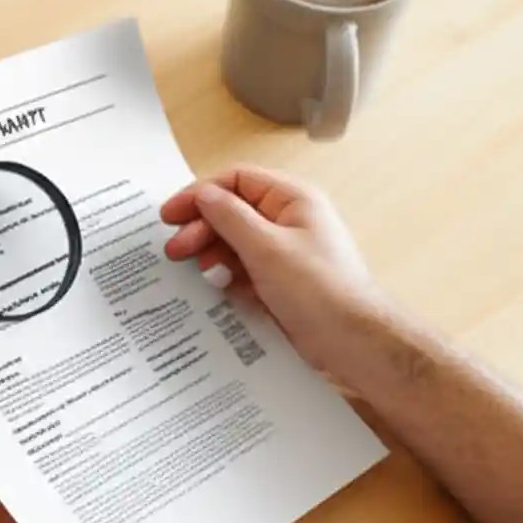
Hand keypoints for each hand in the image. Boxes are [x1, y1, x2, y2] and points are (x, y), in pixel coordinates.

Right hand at [161, 165, 388, 379]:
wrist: (352, 342)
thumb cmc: (316, 289)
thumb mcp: (266, 248)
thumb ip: (230, 217)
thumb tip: (203, 195)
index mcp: (292, 199)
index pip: (236, 181)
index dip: (200, 194)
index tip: (170, 215)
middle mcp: (289, 220)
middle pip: (232, 212)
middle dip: (202, 229)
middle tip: (175, 251)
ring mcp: (285, 252)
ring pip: (236, 243)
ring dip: (214, 255)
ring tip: (202, 273)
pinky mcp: (281, 281)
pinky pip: (246, 270)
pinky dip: (230, 277)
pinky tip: (221, 290)